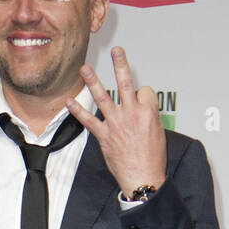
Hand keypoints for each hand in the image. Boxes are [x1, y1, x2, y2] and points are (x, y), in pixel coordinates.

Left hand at [65, 47, 166, 198]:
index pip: (144, 91)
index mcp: (149, 112)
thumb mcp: (159, 133)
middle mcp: (132, 113)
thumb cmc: (152, 160)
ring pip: (103, 96)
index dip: (143, 95)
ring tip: (85, 68)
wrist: (143, 178)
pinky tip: (69, 102)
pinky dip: (78, 111)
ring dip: (92, 80)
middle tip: (116, 51)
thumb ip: (148, 117)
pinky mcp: (104, 135)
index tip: (141, 100)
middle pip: (125, 82)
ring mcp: (116, 123)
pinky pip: (89, 120)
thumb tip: (141, 112)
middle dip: (120, 64)